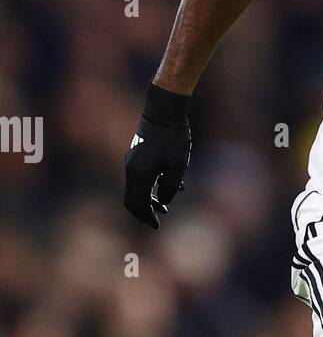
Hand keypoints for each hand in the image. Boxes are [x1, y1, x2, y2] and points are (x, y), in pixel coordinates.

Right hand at [123, 83, 191, 228]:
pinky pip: (138, 178)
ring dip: (148, 200)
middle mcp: (130, 170)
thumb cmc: (173, 137)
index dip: (147, 217)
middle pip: (131, 200)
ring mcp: (131, 162)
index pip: (138, 204)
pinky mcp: (135, 156)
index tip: (157, 226)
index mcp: (140, 174)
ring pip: (134, 189)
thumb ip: (169, 187)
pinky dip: (149, 187)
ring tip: (164, 206)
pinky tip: (168, 188)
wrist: (163, 111)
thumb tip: (163, 202)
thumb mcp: (178, 165)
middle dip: (144, 212)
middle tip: (157, 219)